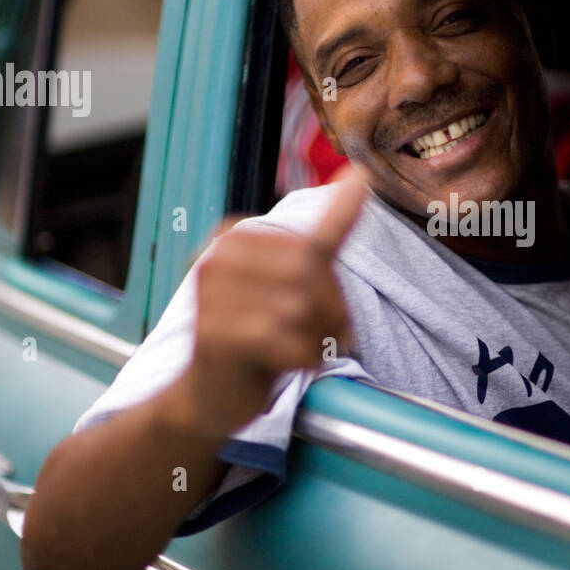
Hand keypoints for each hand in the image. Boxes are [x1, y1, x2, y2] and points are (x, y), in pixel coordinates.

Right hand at [177, 175, 366, 438]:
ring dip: (317, 339)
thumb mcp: (293, 279)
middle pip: (311, 273)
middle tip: (327, 336)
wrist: (208, 395)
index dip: (336, 275)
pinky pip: (285, 341)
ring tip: (302, 351)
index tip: (350, 231)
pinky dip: (301, 359)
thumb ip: (326, 231)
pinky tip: (288, 365)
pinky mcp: (216, 334)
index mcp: (235, 235)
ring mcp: (212, 295)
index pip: (316, 241)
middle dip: (333, 310)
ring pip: (301, 308)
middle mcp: (219, 257)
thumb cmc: (259, 333)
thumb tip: (361, 174)